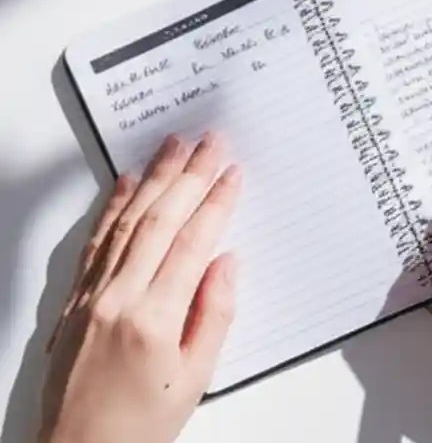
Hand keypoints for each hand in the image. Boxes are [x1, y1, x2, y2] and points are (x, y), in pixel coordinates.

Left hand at [41, 133, 241, 442]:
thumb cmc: (141, 425)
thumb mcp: (195, 379)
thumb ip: (214, 315)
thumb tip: (226, 261)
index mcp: (153, 320)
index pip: (190, 244)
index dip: (215, 203)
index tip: (233, 172)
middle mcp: (116, 299)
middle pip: (157, 221)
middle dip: (188, 176)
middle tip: (210, 140)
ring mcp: (90, 296)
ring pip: (124, 223)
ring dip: (152, 179)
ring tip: (173, 145)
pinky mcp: (74, 301)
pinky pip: (96, 241)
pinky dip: (111, 207)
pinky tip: (126, 182)